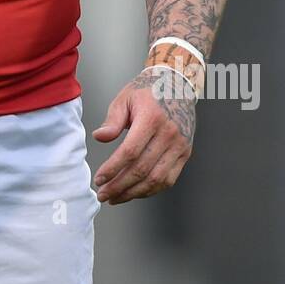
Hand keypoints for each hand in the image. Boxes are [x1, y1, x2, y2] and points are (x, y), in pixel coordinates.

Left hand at [91, 67, 196, 203]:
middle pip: (142, 169)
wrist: (177, 86)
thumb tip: (99, 137)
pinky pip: (168, 179)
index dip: (113, 169)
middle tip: (103, 194)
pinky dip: (151, 190)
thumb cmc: (148, 91)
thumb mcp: (125, 98)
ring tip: (116, 197)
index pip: (130, 151)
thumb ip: (112, 120)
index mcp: (151, 118)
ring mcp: (180, 145)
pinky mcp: (185, 153)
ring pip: (156, 179)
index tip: (99, 179)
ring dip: (134, 193)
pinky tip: (135, 192)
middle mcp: (169, 134)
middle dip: (119, 186)